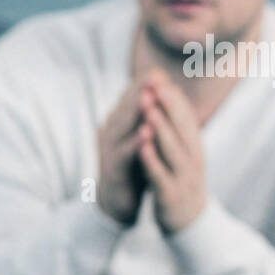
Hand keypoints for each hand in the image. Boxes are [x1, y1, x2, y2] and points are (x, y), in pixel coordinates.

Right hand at [96, 69, 157, 224]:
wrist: (118, 203)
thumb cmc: (134, 167)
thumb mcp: (142, 139)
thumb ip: (149, 117)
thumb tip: (166, 91)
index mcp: (118, 123)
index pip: (130, 98)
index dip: (144, 85)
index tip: (160, 71)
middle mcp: (110, 132)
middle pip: (125, 107)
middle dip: (140, 90)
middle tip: (154, 75)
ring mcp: (109, 150)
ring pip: (123, 126)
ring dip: (136, 111)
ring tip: (149, 96)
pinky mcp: (112, 168)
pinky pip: (124, 153)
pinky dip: (135, 141)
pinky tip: (147, 132)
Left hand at [137, 72, 207, 232]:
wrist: (189, 223)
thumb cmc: (180, 182)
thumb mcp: (181, 153)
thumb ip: (175, 128)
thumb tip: (166, 94)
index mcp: (193, 147)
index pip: (184, 117)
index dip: (171, 97)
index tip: (157, 76)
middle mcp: (192, 159)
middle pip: (181, 128)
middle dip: (167, 105)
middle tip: (153, 84)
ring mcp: (183, 177)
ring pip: (173, 149)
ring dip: (161, 128)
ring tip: (149, 109)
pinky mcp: (171, 195)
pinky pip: (161, 175)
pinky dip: (153, 160)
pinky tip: (142, 146)